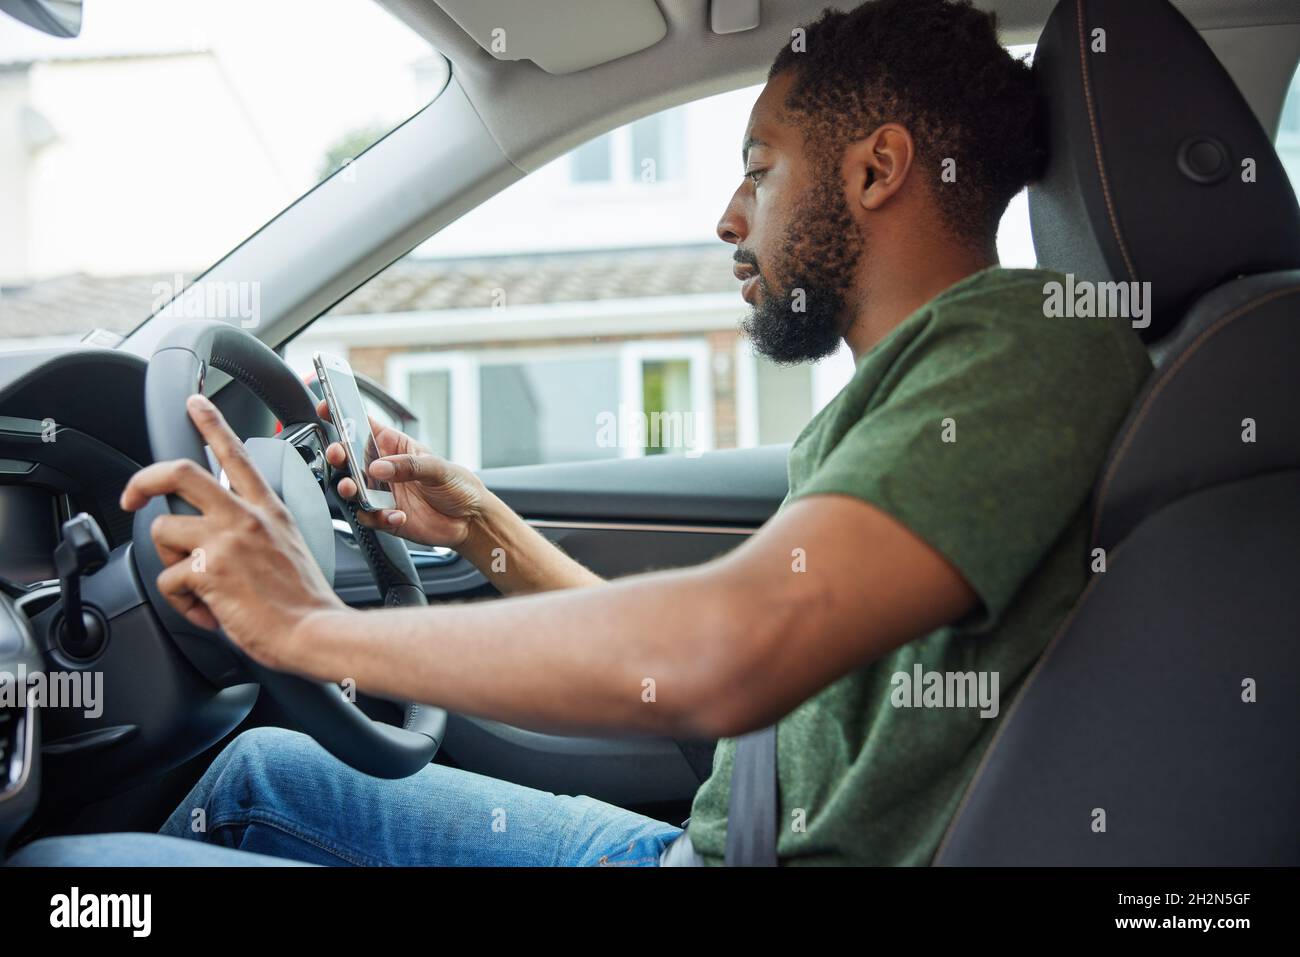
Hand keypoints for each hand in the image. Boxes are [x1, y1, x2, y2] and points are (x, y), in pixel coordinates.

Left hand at [121, 394, 346, 670]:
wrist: (315, 630)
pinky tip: (208, 611)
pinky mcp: (208, 569)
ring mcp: (225, 540)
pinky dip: (182, 603)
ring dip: (168, 562)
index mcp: (268, 510)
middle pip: (180, 473)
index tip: (194, 404)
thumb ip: (254, 532)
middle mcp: (245, 517)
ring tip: (195, 586)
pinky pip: (168, 580)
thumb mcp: (288, 547)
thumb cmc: (304, 600)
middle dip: (143, 481)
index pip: (236, 455)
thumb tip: (214, 542)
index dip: (212, 424)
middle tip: (132, 496)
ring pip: (161, 532)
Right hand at [317, 399, 486, 548]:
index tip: (327, 406)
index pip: (363, 426)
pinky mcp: (384, 517)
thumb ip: (409, 466)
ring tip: (354, 488)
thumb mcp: (439, 468)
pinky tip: (398, 515)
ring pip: (350, 488)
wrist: (470, 520)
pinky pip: (369, 517)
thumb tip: (379, 467)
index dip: (343, 414)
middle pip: (348, 458)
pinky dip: (378, 517)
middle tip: (339, 454)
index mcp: (394, 447)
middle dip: (338, 454)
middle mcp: (382, 469)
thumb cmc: (458, 485)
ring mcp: (381, 493)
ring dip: (348, 488)